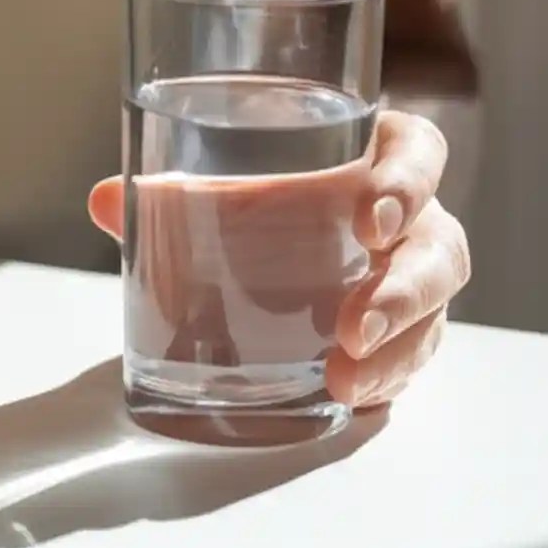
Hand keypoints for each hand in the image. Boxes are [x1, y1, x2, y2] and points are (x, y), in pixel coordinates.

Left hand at [88, 110, 470, 407]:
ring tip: (345, 376)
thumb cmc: (255, 211)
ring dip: (398, 346)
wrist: (265, 260)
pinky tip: (354, 395)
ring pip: (433, 310)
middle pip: (440, 245)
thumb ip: (170, 197)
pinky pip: (413, 356)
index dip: (409, 179)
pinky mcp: (402, 333)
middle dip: (405, 288)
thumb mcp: (219, 201)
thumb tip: (108, 200)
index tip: (370, 217)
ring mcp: (410, 279)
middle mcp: (408, 221)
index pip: (420, 152)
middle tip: (351, 324)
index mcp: (372, 162)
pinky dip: (386, 378)